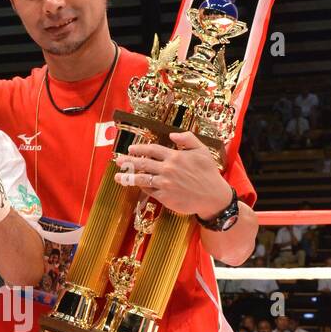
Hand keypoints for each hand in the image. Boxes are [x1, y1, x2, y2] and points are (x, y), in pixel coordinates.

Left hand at [114, 131, 231, 218]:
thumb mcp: (202, 151)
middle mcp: (167, 169)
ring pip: (142, 179)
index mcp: (175, 156)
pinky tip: (137, 186)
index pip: (152, 150)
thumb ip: (188, 139)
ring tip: (117, 177)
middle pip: (143, 163)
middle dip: (128, 162)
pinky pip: (150, 191)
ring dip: (128, 177)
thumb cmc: (208, 173)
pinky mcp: (165, 197)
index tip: (130, 149)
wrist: (212, 196)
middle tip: (118, 161)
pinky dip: (143, 188)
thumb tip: (172, 134)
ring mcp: (165, 183)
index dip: (140, 148)